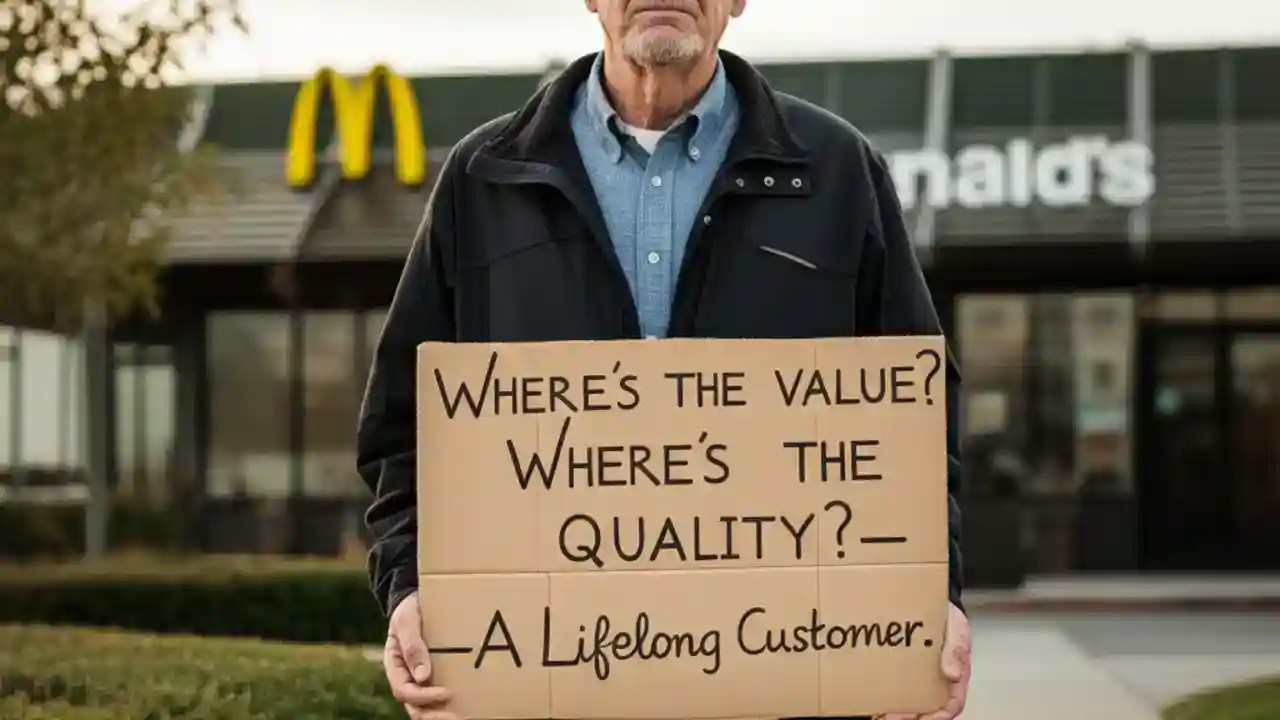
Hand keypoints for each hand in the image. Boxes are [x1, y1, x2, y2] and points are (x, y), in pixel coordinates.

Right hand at [384, 591, 454, 719]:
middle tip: (456, 717)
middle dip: (434, 715)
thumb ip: (412, 646)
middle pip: (415, 707)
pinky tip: (469, 706)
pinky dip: (451, 704)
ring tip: (465, 716)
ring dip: (443, 714)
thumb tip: (422, 677)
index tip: (446, 693)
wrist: (418, 599)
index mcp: (394, 665)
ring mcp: (420, 678)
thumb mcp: (407, 621)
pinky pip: (440, 697)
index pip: (403, 691)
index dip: (422, 697)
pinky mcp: (436, 675)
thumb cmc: (410, 608)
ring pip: (427, 707)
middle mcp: (407, 677)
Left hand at [882, 601, 971, 719]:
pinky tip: (872, 696)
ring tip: (877, 713)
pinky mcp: (905, 667)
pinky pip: (896, 685)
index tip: (923, 719)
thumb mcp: (957, 629)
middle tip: (889, 718)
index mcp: (956, 674)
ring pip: (912, 700)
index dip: (938, 716)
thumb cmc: (948, 616)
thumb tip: (954, 673)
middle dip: (910, 717)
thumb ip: (957, 649)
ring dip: (897, 710)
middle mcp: (939, 679)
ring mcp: (921, 675)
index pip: (951, 703)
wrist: (932, 598)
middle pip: (928, 708)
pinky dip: (886, 694)